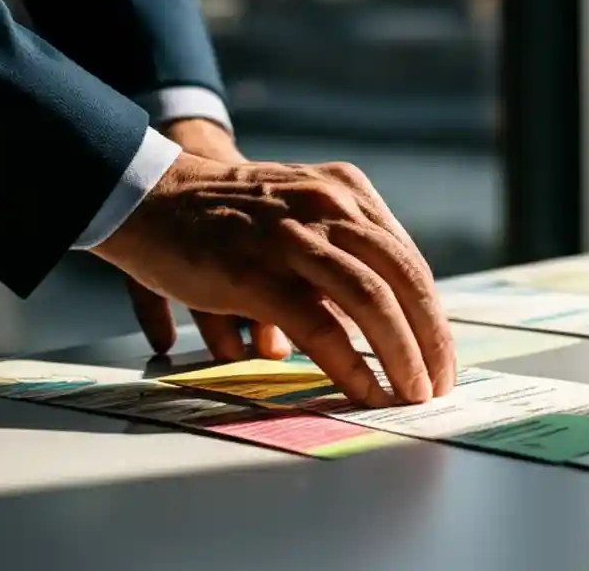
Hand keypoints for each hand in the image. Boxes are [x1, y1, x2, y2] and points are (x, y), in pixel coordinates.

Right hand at [93, 151, 454, 405]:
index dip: (432, 314)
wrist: (146, 194)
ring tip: (416, 395)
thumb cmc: (227, 215)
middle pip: (403, 279)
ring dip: (402, 355)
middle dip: (431, 339)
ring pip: (372, 300)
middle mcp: (329, 207)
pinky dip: (350, 364)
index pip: (407, 260)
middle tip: (441, 384)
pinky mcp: (255, 273)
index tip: (442, 354)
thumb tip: (382, 314)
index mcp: (346, 193)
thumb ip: (339, 249)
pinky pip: (320, 326)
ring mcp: (292, 237)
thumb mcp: (297, 208)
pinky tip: (367, 391)